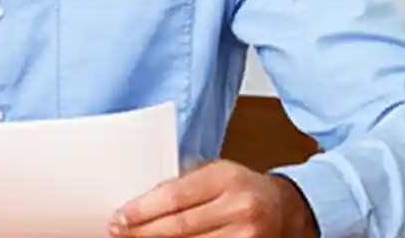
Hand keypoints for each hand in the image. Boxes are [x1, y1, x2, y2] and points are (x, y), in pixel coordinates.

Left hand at [110, 160, 316, 237]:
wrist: (286, 207)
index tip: (119, 217)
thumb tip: (139, 202)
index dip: (142, 209)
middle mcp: (239, 207)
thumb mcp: (214, 173)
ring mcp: (247, 234)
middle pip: (180, 226)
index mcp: (226, 177)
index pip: (174, 196)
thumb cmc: (240, 186)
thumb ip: (182, 183)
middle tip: (118, 233)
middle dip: (144, 232)